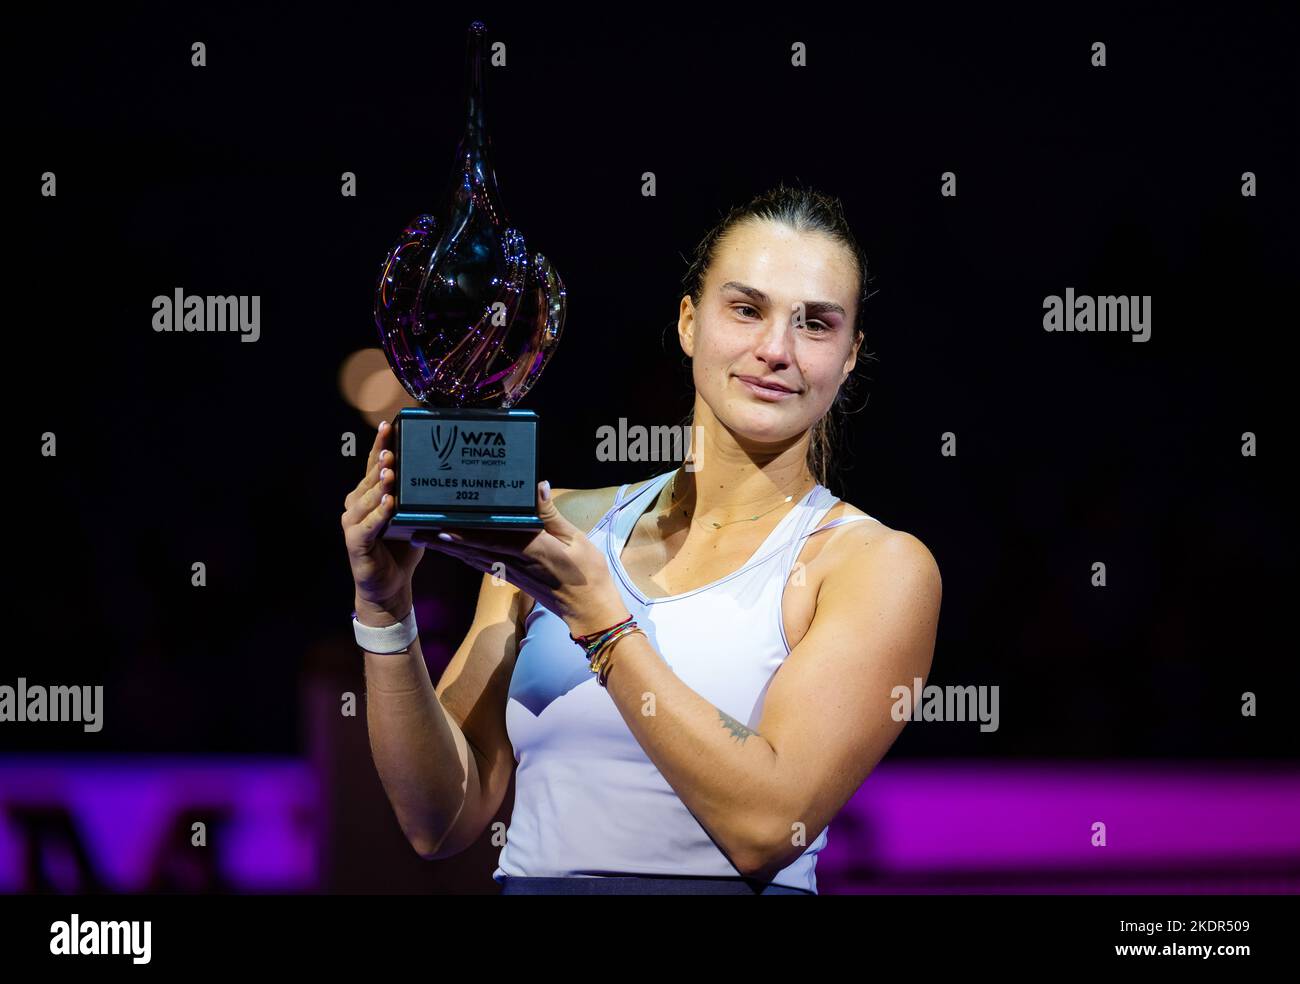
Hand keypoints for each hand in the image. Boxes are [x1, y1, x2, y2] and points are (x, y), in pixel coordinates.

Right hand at [341, 420, 425, 619]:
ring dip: (379, 484)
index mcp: (368, 495)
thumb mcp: (413, 518)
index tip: (389, 424)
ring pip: (366, 498)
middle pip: (370, 478)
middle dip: (380, 461)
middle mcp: (356, 504)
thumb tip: (446, 475)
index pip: (374, 465)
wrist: (389, 587)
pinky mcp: (355, 542)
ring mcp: (352, 523)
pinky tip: (389, 502)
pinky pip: (367, 525)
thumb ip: (420, 499)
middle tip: (392, 447)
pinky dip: (378, 513)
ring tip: (390, 470)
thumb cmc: (402, 549)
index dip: (380, 444)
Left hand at [414, 481, 628, 636]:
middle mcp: (515, 563)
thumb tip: (536, 485)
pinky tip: (452, 548)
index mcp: (532, 550)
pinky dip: (464, 555)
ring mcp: (512, 573)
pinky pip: (483, 564)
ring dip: (448, 548)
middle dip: (443, 540)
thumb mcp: (576, 540)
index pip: (493, 539)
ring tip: (424, 536)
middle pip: (473, 549)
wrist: (590, 612)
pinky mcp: (513, 579)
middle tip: (415, 529)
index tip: (441, 526)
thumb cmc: (588, 575)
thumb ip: (551, 514)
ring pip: (473, 558)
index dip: (465, 534)